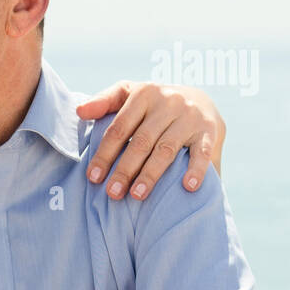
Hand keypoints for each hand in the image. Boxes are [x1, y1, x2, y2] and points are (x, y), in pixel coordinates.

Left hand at [77, 81, 225, 199]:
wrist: (200, 98)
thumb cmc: (153, 104)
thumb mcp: (129, 94)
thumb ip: (104, 101)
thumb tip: (79, 112)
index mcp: (144, 94)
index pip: (119, 128)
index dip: (105, 154)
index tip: (93, 178)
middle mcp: (168, 103)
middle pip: (141, 141)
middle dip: (125, 169)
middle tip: (112, 193)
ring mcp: (190, 117)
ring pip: (166, 149)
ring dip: (151, 174)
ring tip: (137, 195)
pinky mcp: (210, 130)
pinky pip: (202, 152)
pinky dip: (196, 170)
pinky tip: (187, 187)